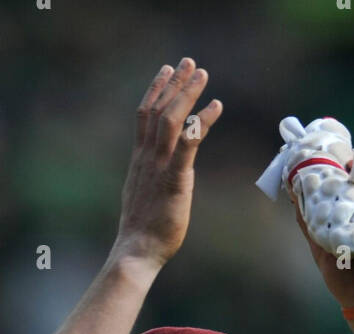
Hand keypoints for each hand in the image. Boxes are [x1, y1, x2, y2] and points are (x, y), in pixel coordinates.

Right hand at [111, 58, 222, 270]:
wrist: (136, 251)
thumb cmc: (142, 233)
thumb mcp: (143, 198)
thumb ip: (150, 180)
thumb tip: (158, 178)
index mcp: (139, 161)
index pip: (144, 116)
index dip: (155, 91)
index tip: (166, 71)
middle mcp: (147, 158)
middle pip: (158, 109)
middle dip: (174, 83)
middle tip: (189, 62)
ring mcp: (159, 167)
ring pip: (171, 119)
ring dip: (188, 93)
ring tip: (202, 74)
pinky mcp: (174, 179)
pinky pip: (189, 142)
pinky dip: (203, 121)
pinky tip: (216, 106)